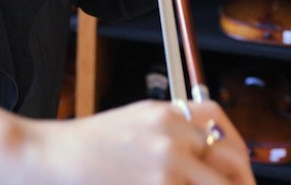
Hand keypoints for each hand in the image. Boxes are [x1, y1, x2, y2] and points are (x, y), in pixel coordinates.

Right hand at [22, 99, 253, 184]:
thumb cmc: (88, 146)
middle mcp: (172, 133)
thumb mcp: (135, 123)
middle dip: (240, 182)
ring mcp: (166, 164)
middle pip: (231, 161)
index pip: (219, 123)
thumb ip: (171, 133)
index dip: (236, 152)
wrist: (50, 158)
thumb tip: (206, 156)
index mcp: (166, 111)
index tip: (239, 170)